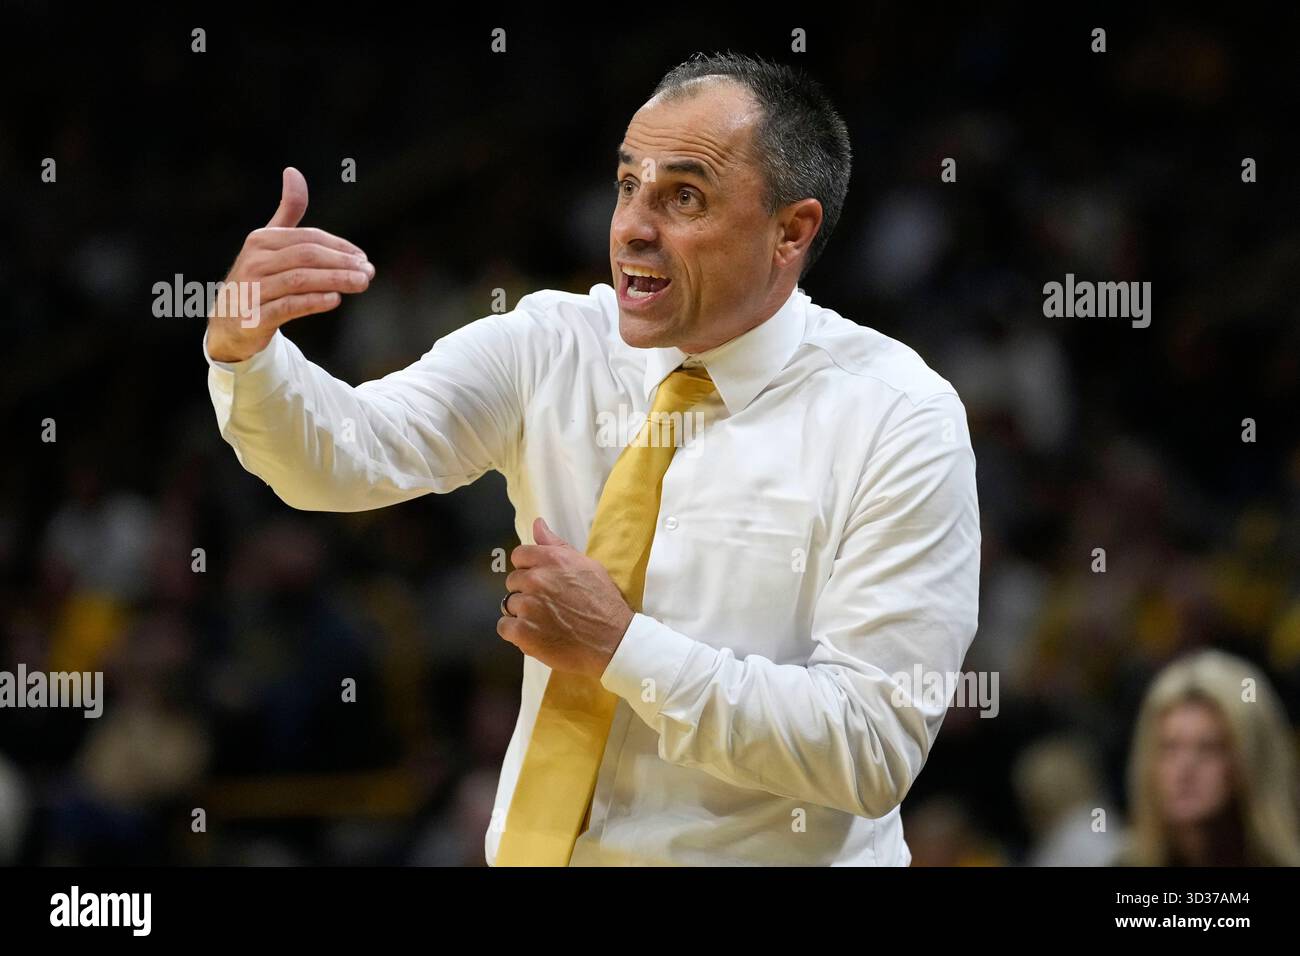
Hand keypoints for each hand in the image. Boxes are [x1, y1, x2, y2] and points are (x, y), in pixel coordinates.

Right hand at [205, 167, 375, 362]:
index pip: (308, 238)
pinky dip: (312, 302)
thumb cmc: (258, 278)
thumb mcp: (269, 244)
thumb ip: (287, 211)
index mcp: (261, 241)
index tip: (363, 258)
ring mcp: (252, 289)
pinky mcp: (255, 317)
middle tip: (368, 272)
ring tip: (361, 283)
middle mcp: (254, 261)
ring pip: (299, 280)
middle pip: (306, 256)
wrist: (228, 323)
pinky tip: (334, 299)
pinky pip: (287, 306)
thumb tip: (293, 171)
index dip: (339, 247)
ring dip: (335, 280)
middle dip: (341, 262)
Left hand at [498, 517, 634, 678]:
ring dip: (522, 612)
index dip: (528, 568)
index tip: (540, 580)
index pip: (519, 555)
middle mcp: (536, 580)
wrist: (613, 641)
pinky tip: (534, 633)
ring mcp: (528, 607)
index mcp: (552, 560)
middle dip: (527, 591)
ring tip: (544, 621)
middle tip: (547, 604)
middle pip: (513, 581)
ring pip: (509, 604)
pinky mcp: (523, 632)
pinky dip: (516, 632)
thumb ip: (557, 545)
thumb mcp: (587, 565)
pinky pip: (504, 626)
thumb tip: (537, 524)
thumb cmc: (604, 602)